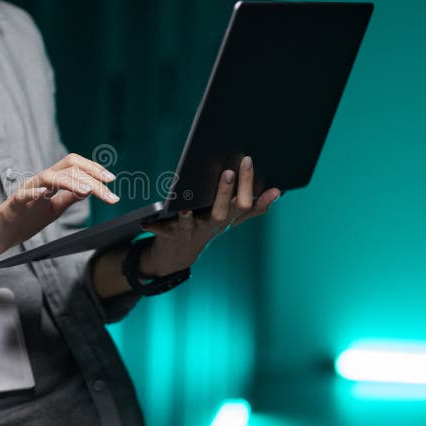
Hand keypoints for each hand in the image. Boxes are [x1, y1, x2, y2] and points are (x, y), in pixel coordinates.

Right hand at [0, 153, 118, 255]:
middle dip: (91, 176)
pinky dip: (34, 193)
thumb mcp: (54, 209)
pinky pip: (23, 195)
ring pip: (50, 177)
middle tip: (109, 191)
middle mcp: (40, 181)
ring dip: (71, 182)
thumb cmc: (24, 220)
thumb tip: (90, 188)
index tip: (111, 181)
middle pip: (67, 166)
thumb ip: (69, 197)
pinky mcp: (13, 204)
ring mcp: (26, 191)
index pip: (75, 166)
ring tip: (88, 190)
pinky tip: (45, 195)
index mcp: (51, 182)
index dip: (94, 170)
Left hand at [139, 155, 280, 276]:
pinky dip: (154, 226)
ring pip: (193, 223)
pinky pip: (162, 231)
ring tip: (185, 208)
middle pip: (224, 211)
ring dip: (189, 216)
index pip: (246, 203)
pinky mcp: (171, 235)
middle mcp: (213, 225)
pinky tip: (146, 223)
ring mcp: (192, 231)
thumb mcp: (231, 218)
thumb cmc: (206, 226)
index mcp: (228, 217)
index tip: (257, 171)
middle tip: (229, 171)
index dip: (253, 189)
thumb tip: (278, 191)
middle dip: (227, 191)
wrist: (179, 255)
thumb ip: (254, 207)